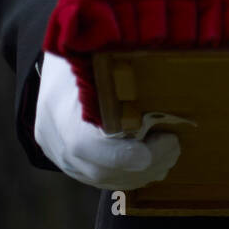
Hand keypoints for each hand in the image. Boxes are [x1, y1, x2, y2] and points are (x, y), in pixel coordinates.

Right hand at [34, 51, 180, 189]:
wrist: (55, 61)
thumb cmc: (81, 51)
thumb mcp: (94, 50)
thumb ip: (119, 60)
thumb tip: (158, 51)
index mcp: (58, 106)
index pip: (84, 145)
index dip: (122, 155)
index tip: (159, 147)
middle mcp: (54, 137)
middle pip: (100, 169)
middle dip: (145, 165)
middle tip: (174, 145)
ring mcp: (59, 153)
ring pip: (103, 179)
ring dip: (141, 173)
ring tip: (169, 154)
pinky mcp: (68, 161)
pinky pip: (100, 178)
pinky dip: (129, 174)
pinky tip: (153, 162)